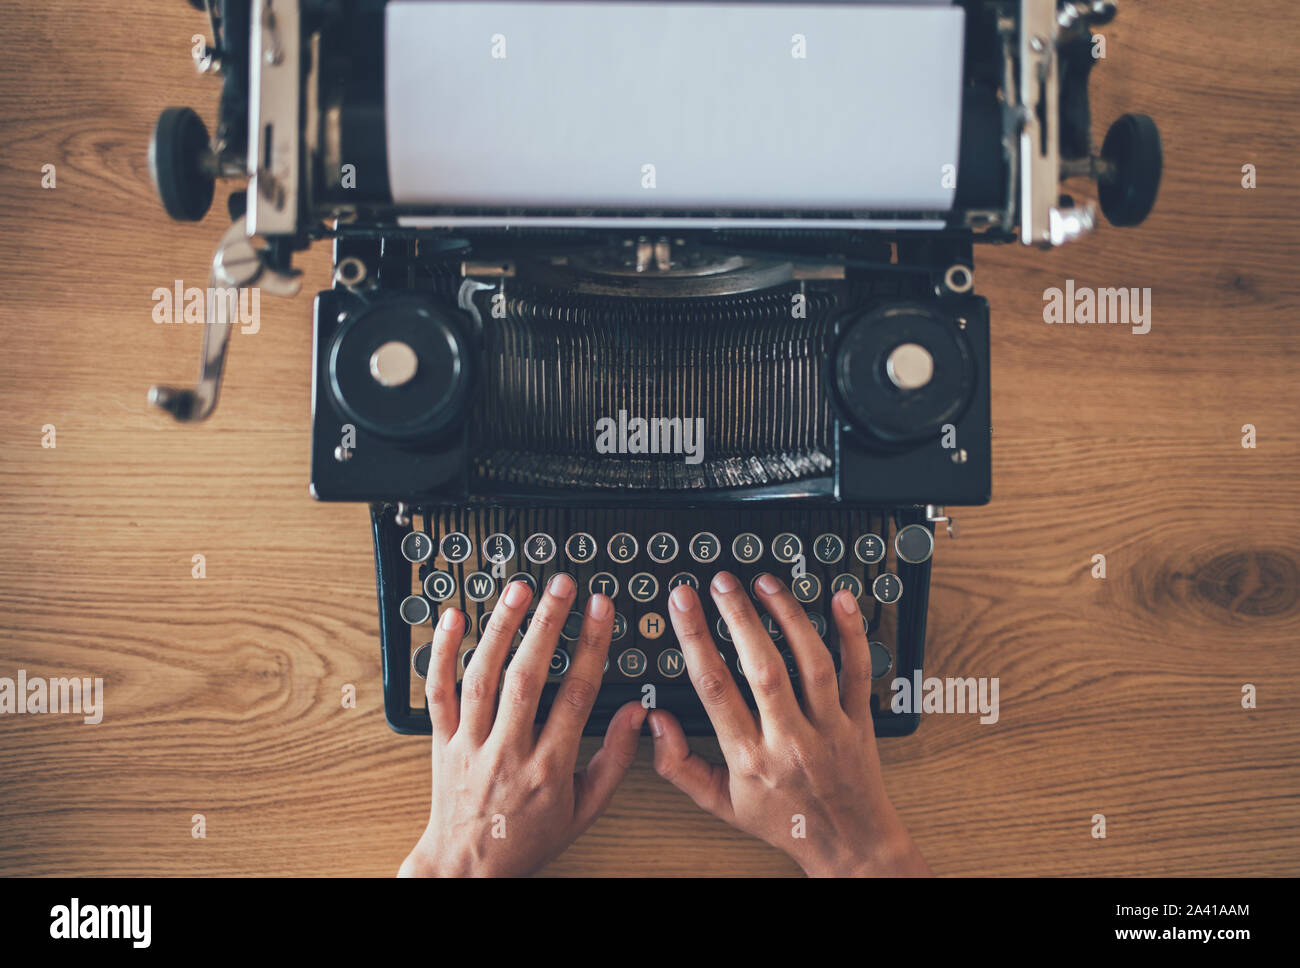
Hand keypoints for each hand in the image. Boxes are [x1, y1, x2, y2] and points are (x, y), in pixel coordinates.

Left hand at [399, 573, 646, 876]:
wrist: (466, 869)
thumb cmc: (526, 839)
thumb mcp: (585, 810)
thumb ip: (614, 759)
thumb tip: (637, 714)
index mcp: (548, 768)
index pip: (575, 695)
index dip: (591, 646)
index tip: (601, 609)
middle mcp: (507, 751)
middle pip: (527, 677)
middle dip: (547, 624)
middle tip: (561, 586)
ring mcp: (469, 744)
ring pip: (482, 677)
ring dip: (500, 627)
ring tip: (518, 589)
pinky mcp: (440, 742)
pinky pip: (437, 692)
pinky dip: (441, 652)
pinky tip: (453, 617)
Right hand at [650, 572, 929, 876]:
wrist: (849, 844)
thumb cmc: (784, 821)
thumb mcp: (720, 804)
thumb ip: (678, 764)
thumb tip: (653, 721)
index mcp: (749, 757)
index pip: (714, 687)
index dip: (694, 637)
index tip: (682, 601)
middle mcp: (789, 740)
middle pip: (762, 668)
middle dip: (738, 617)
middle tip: (721, 582)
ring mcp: (828, 728)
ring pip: (810, 663)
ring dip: (788, 616)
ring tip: (765, 583)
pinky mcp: (859, 721)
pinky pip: (857, 671)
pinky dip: (853, 632)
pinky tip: (839, 599)